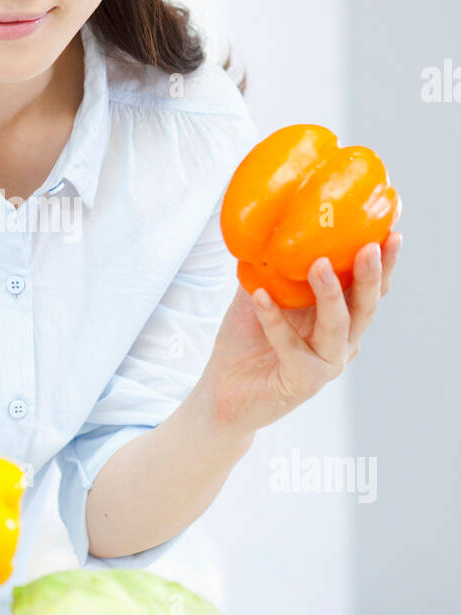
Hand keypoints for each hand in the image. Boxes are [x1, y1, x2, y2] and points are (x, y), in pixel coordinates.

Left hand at [204, 225, 402, 436]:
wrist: (223, 392)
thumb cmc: (246, 341)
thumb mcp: (259, 294)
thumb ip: (272, 266)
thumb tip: (272, 221)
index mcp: (338, 318)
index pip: (367, 289)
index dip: (383, 264)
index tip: (391, 232)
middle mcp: (340, 342)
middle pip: (365, 307)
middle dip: (371, 275)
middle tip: (371, 246)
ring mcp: (324, 364)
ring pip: (337, 327)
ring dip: (330, 294)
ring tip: (320, 264)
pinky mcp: (301, 381)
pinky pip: (290, 346)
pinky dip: (274, 320)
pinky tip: (261, 295)